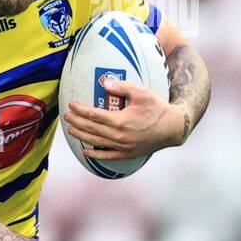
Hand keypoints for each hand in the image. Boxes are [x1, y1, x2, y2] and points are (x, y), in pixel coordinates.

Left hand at [64, 80, 185, 160]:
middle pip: (91, 128)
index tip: (71, 104)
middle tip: (67, 116)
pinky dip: (95, 154)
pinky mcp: (127, 154)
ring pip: (96, 142)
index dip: (80, 110)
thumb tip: (104, 84)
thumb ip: (122, 88)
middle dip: (76, 122)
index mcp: (120, 121)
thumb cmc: (157, 108)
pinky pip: (107, 156)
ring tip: (71, 130)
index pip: (94, 115)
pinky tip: (85, 151)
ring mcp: (122, 147)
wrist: (173, 128)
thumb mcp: (141, 94)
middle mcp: (118, 136)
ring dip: (81, 136)